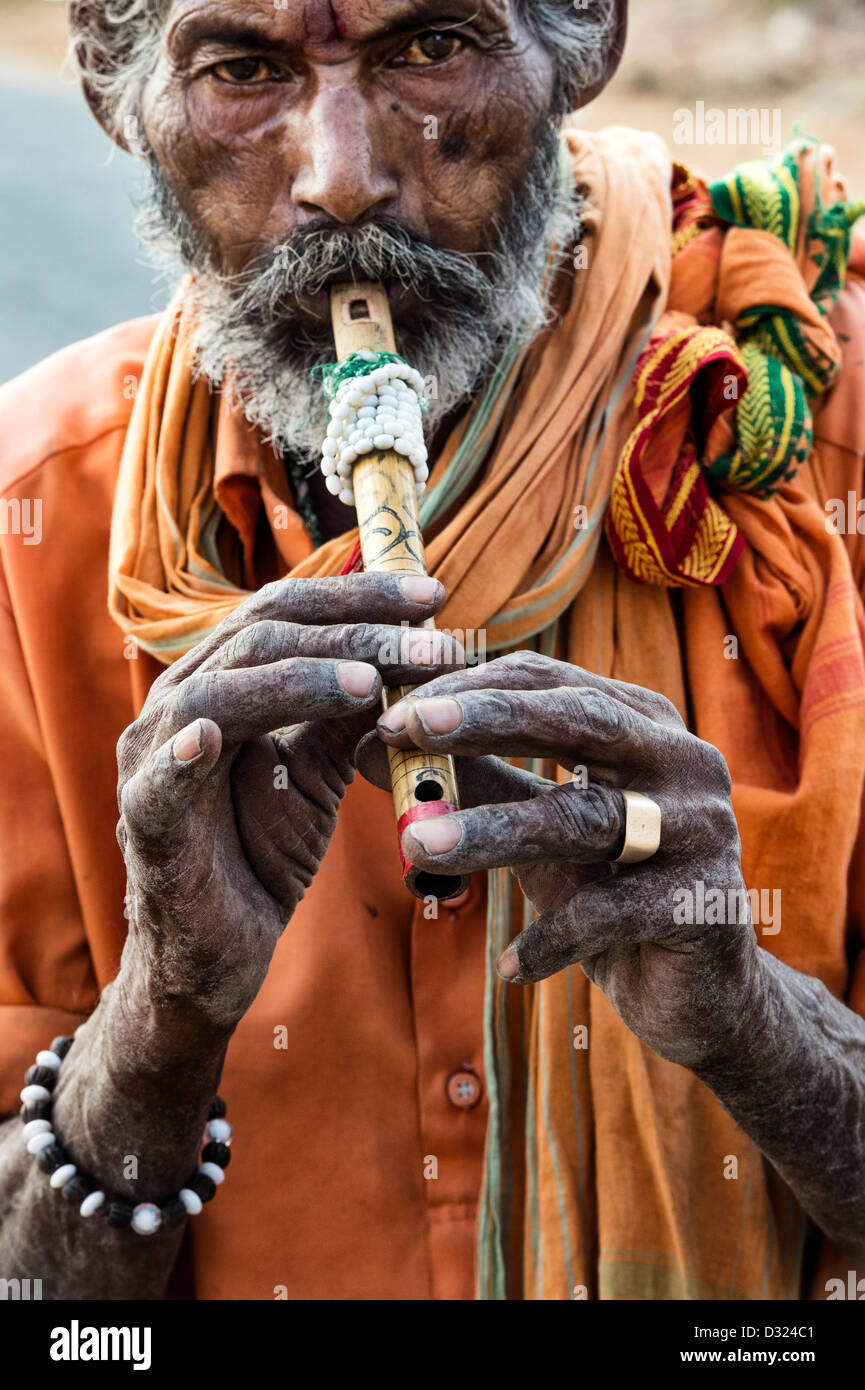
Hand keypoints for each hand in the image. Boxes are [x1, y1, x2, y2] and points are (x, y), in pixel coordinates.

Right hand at [115, 574, 460, 1035]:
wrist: (216, 954)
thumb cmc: (262, 853)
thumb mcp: (319, 772)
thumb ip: (349, 714)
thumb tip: (412, 652)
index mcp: (221, 679)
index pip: (286, 611)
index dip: (359, 596)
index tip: (435, 594)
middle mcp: (180, 702)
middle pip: (261, 636)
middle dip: (353, 634)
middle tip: (433, 642)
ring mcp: (152, 759)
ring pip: (216, 693)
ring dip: (295, 681)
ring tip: (367, 683)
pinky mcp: (144, 824)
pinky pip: (159, 785)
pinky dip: (183, 758)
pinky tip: (212, 739)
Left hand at [367, 652, 759, 1070]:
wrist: (697, 992)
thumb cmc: (608, 892)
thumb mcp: (536, 831)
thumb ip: (475, 781)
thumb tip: (377, 746)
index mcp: (643, 723)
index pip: (551, 682)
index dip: (472, 688)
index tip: (395, 709)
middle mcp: (684, 760)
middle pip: (581, 721)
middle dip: (487, 720)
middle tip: (406, 728)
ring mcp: (704, 828)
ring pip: (586, 817)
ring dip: (492, 831)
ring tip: (414, 846)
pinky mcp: (706, 901)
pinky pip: (612, 912)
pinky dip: (552, 938)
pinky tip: (506, 966)